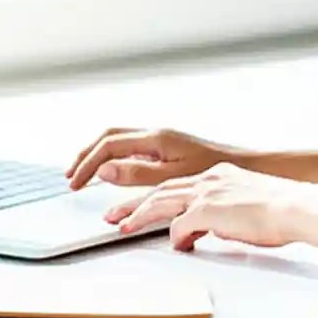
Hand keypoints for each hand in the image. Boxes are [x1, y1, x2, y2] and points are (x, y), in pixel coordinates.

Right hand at [66, 127, 245, 190]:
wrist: (246, 166)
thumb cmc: (214, 172)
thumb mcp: (172, 178)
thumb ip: (136, 174)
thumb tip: (103, 169)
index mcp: (155, 139)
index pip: (108, 145)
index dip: (87, 163)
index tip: (74, 182)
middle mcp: (156, 134)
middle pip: (109, 136)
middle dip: (85, 154)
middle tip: (71, 176)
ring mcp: (162, 139)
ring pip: (119, 139)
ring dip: (98, 154)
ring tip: (85, 173)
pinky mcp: (169, 148)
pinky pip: (132, 147)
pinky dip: (114, 157)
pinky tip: (114, 172)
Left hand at [106, 162, 311, 250]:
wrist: (295, 207)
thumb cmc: (280, 209)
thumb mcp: (247, 202)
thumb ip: (224, 211)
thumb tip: (211, 227)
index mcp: (219, 174)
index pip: (180, 184)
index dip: (158, 195)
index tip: (146, 203)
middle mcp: (209, 179)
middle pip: (161, 189)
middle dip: (134, 202)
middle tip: (115, 214)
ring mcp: (207, 192)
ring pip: (160, 201)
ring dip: (138, 214)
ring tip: (122, 226)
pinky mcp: (208, 210)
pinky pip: (180, 226)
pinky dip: (176, 237)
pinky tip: (180, 246)